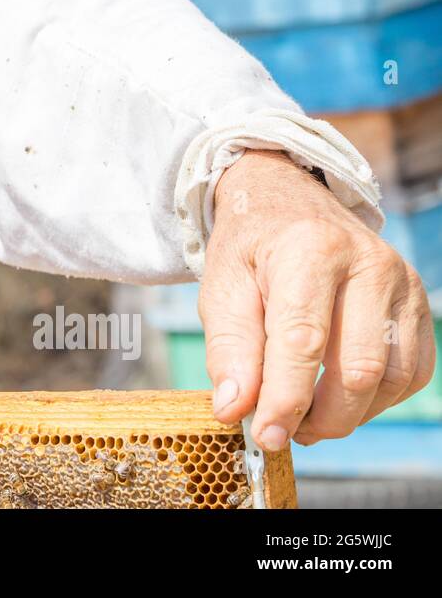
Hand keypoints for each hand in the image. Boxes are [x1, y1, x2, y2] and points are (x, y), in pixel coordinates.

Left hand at [200, 149, 434, 450]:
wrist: (287, 202)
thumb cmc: (251, 249)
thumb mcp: (220, 287)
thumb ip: (228, 348)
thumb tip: (235, 410)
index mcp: (309, 249)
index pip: (303, 340)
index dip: (285, 398)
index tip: (265, 436)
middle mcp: (368, 263)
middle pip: (357, 368)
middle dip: (319, 417)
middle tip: (281, 432)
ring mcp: (402, 283)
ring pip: (390, 378)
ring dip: (347, 415)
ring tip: (303, 418)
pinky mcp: (418, 304)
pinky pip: (411, 373)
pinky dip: (375, 401)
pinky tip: (337, 398)